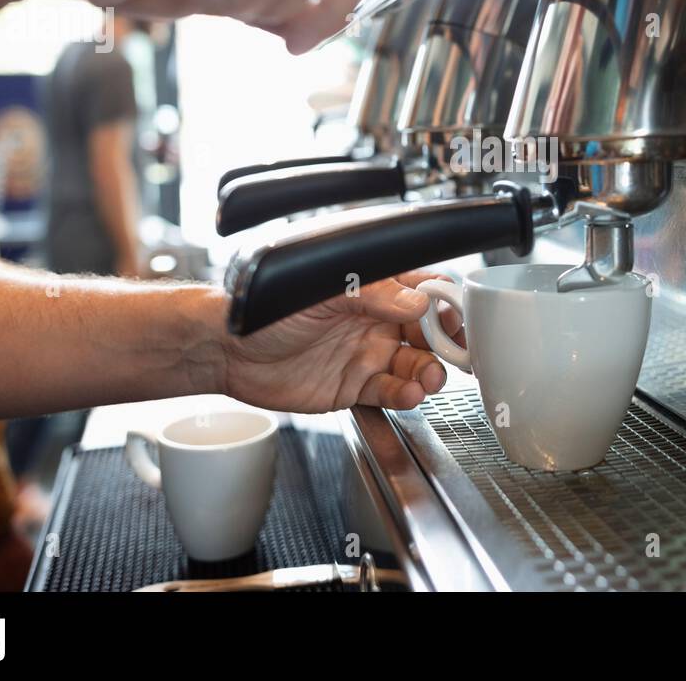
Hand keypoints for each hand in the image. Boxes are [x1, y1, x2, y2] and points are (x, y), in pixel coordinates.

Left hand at [217, 272, 463, 412]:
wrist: (227, 350)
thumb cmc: (266, 308)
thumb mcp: (323, 290)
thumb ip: (372, 294)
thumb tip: (416, 303)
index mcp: (373, 289)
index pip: (423, 290)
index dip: (446, 302)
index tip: (458, 316)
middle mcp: (375, 320)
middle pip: (428, 331)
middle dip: (447, 343)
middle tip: (456, 354)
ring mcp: (366, 354)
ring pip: (415, 364)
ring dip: (431, 371)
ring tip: (430, 379)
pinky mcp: (353, 387)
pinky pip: (391, 392)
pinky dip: (406, 395)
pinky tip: (410, 393)